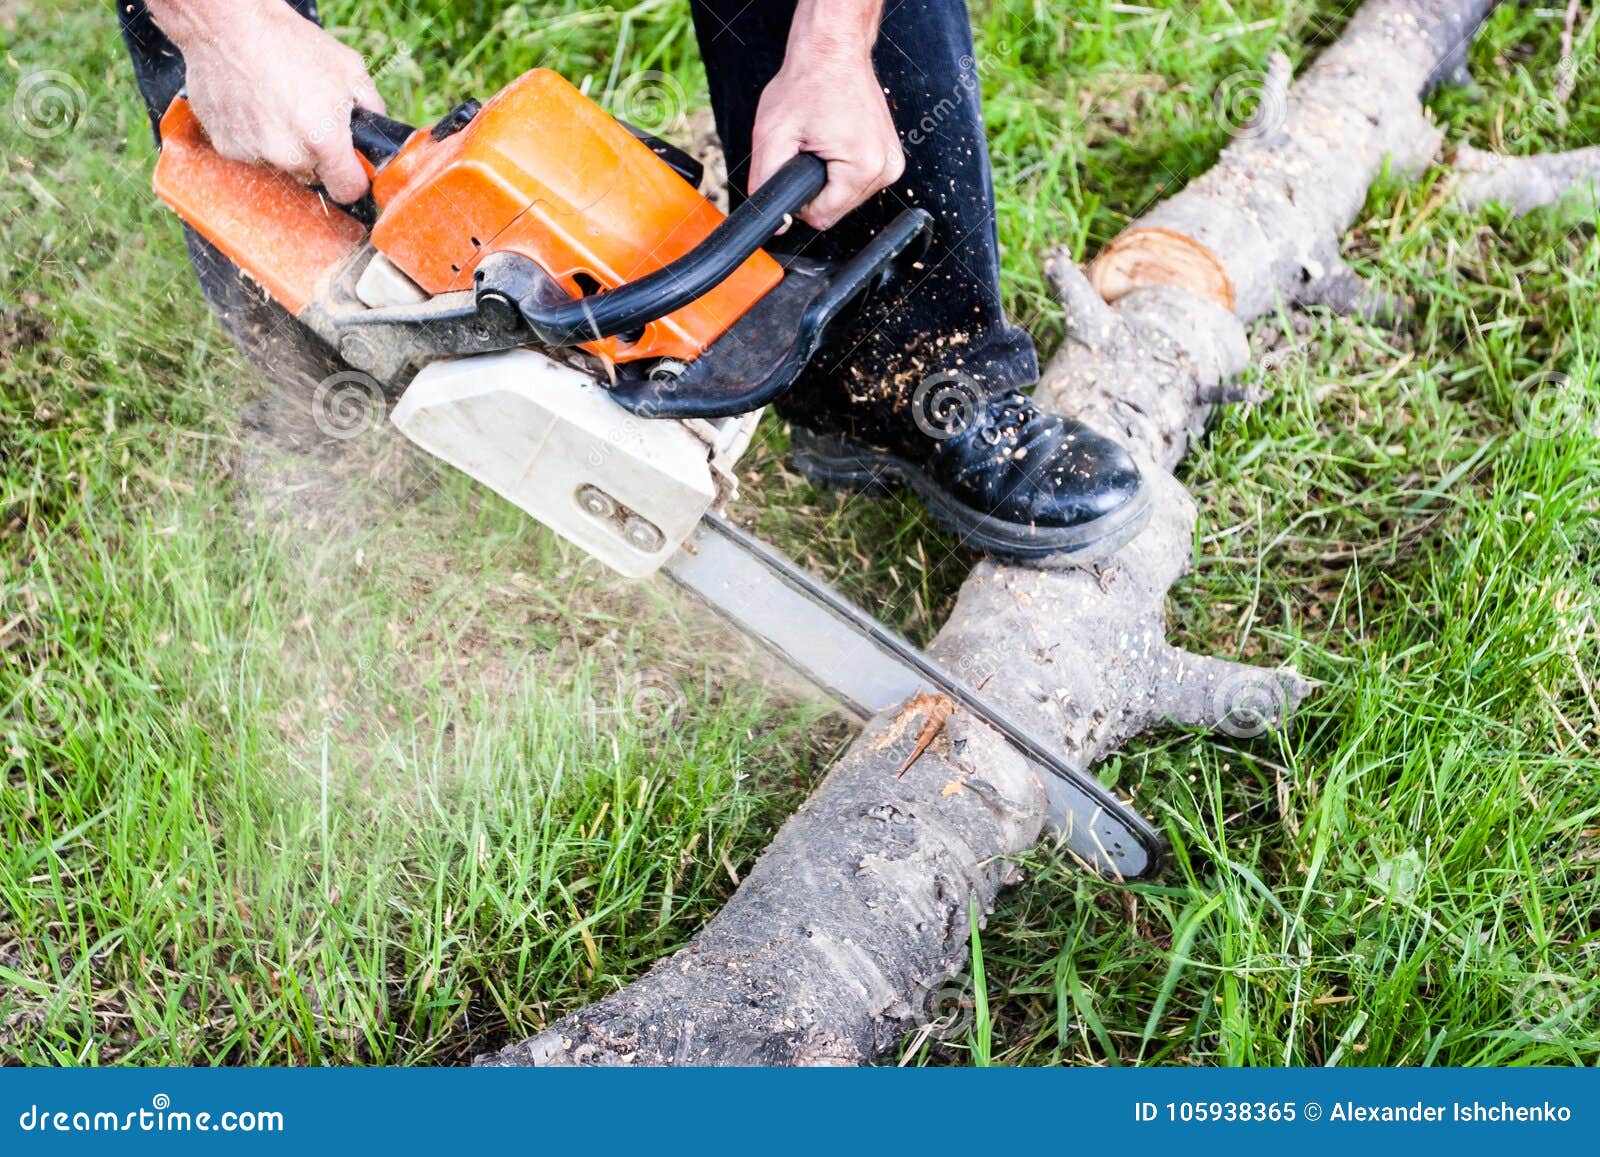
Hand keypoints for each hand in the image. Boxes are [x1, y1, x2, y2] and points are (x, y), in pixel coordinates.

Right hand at [155, 0, 384, 202]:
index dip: (354, 178)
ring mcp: (254, 154)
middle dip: (317, 155)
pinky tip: (255, 104)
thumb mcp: (350, 69)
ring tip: (280, 105)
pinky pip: (252, 153)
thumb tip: (378, 133)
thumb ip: (373, 109)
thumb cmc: (289, 42)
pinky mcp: (227, 147)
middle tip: (310, 117)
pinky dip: (256, 136)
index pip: (348, 190)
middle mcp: (289, 156)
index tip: (352, 166)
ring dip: (285, 145)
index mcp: (324, 141)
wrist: (227, 24)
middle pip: (314, 176)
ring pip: (282, 165)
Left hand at [748, 34, 903, 229]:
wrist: (833, 50)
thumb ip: (766, 181)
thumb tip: (771, 220)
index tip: (795, 169)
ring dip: (828, 178)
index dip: (800, 201)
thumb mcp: (773, 133)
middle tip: (808, 148)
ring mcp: (891, 161)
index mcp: (863, 167)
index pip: (823, 218)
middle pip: (836, 209)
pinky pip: (859, 181)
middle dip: (815, 186)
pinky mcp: (890, 155)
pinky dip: (842, 168)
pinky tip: (835, 140)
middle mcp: (885, 168)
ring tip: (821, 141)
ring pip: (847, 197)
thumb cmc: (809, 81)